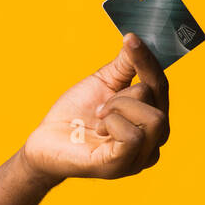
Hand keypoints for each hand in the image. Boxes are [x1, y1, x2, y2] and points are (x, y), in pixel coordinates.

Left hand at [22, 32, 170, 183]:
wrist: (44, 141)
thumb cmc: (75, 114)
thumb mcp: (102, 84)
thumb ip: (125, 65)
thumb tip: (136, 38)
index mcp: (150, 119)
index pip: (160, 85)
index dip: (147, 61)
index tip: (131, 38)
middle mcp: (153, 141)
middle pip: (157, 100)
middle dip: (124, 94)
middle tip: (99, 106)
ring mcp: (140, 158)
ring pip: (152, 118)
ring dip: (117, 109)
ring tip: (98, 118)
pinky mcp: (122, 167)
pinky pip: (133, 137)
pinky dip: (112, 124)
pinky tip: (97, 131)